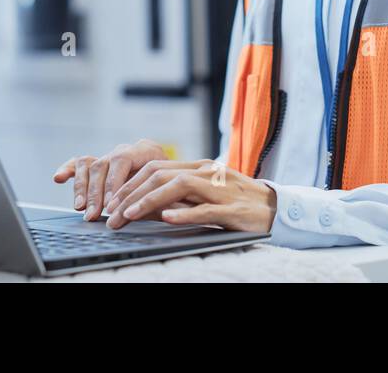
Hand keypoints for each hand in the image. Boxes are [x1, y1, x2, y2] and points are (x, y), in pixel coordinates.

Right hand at [53, 139, 168, 220]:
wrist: (173, 180)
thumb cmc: (174, 189)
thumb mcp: (173, 192)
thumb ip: (162, 199)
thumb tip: (155, 211)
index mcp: (147, 150)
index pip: (123, 160)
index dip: (114, 183)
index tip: (111, 206)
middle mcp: (126, 150)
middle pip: (103, 165)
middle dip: (96, 193)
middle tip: (94, 215)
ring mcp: (111, 156)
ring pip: (90, 165)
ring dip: (83, 189)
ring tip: (81, 209)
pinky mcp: (99, 165)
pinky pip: (80, 164)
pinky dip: (69, 171)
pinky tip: (59, 178)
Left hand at [104, 160, 275, 232]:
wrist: (275, 208)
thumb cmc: (236, 203)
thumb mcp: (204, 195)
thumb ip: (178, 197)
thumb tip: (143, 207)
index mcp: (198, 167)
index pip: (155, 168)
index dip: (130, 184)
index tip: (112, 202)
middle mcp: (206, 173)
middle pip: (160, 175)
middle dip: (131, 194)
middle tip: (112, 214)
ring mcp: (219, 190)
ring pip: (178, 187)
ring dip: (149, 201)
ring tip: (130, 215)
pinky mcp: (231, 209)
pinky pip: (204, 209)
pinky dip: (184, 213)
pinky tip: (166, 219)